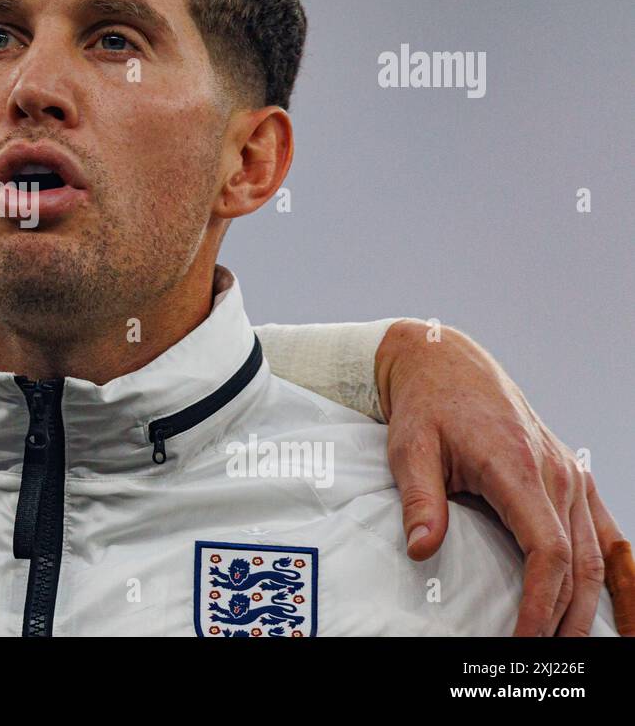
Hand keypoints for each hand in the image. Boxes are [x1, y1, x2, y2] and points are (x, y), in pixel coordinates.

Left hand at [375, 318, 628, 635]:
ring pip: (597, 552)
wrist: (446, 364)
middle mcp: (557, 472)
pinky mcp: (570, 475)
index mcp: (520, 467)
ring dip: (592, 603)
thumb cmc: (427, 406)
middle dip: (566, 617)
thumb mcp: (409, 448)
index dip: (541, 603)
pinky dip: (615, 572)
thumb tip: (421, 548)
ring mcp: (570, 473)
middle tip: (545, 659)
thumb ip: (420, 500)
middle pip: (578, 562)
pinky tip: (614, 607)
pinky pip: (606, 531)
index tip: (523, 638)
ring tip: (573, 645)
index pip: (547, 551)